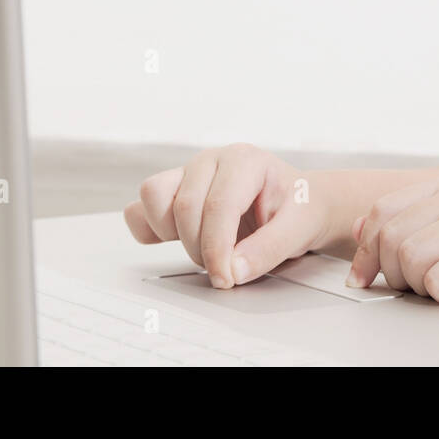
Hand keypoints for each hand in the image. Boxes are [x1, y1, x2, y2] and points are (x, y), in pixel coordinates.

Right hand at [123, 143, 333, 290]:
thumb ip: (268, 251)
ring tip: (202, 246)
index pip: (218, 206)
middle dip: (200, 248)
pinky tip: (177, 240)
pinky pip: (140, 207)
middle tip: (224, 268)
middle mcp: (211, 161)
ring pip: (153, 196)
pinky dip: (150, 228)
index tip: (225, 278)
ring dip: (171, 233)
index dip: (217, 249)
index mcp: (244, 161)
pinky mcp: (173, 191)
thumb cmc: (298, 209)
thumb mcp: (298, 229)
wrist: (298, 202)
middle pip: (184, 207)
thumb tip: (233, 270)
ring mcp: (188, 173)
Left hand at [345, 176, 438, 314]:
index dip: (366, 248)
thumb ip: (401, 228)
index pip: (383, 210)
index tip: (362, 277)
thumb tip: (356, 228)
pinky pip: (438, 282)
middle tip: (417, 286)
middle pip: (392, 237)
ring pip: (411, 259)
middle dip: (394, 272)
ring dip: (420, 285)